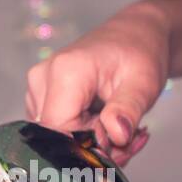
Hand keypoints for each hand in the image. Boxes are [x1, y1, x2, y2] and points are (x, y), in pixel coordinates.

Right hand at [25, 2, 171, 165]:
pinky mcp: (38, 96)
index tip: (120, 142)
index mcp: (65, 71)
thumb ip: (127, 110)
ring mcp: (36, 87)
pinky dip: (82, 134)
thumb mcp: (145, 82)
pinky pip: (55, 128)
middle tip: (130, 139)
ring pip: (55, 136)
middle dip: (94, 147)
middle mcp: (42, 78)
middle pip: (56, 135)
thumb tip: (116, 136)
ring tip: (119, 126)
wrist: (135, 34)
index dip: (88, 145)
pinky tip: (104, 122)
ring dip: (90, 142)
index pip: (60, 130)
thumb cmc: (141, 52)